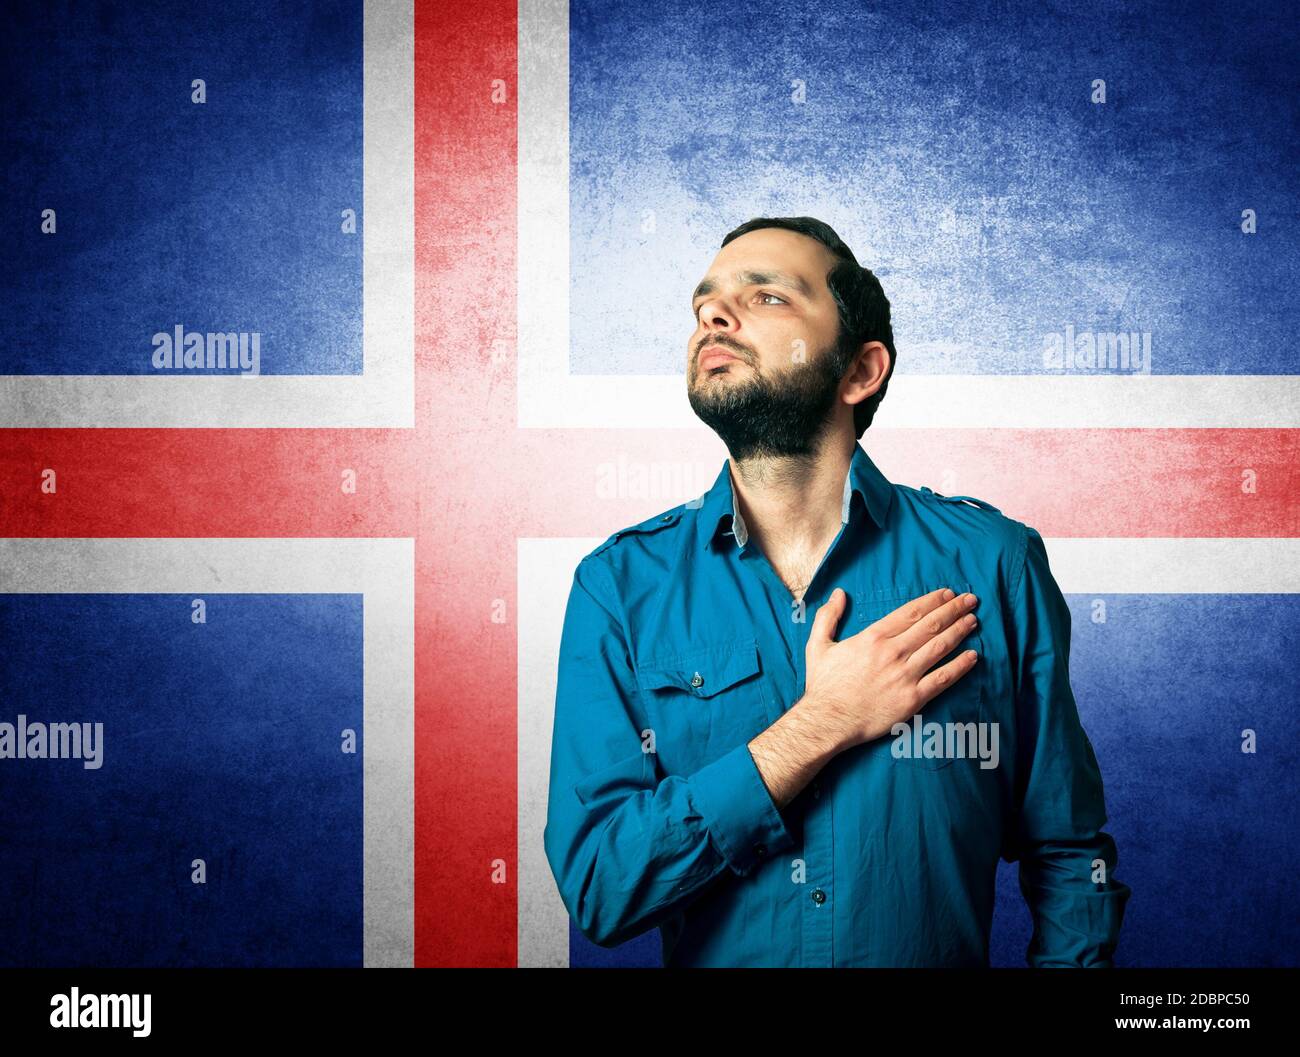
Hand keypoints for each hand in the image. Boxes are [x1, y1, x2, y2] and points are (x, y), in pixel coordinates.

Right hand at [802, 586, 979, 749]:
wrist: (827, 721)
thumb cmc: (823, 685)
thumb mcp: (817, 645)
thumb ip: (828, 616)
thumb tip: (839, 593)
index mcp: (873, 637)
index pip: (911, 612)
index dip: (933, 601)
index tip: (947, 594)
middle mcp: (893, 652)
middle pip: (930, 625)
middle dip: (953, 610)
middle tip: (970, 600)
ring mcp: (904, 675)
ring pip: (940, 647)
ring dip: (959, 631)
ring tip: (973, 621)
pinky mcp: (913, 699)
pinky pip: (942, 679)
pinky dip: (960, 666)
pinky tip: (973, 657)